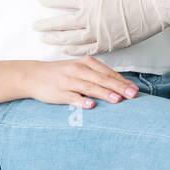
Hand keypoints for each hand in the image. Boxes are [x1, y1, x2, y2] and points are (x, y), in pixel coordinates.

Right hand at [20, 58, 140, 107]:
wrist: (34, 75)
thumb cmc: (61, 74)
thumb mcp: (80, 69)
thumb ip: (97, 75)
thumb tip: (121, 85)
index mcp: (86, 63)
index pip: (108, 73)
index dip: (122, 81)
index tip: (135, 90)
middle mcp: (78, 70)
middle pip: (102, 79)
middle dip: (119, 87)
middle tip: (133, 95)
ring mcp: (68, 81)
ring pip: (89, 87)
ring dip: (104, 93)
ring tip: (117, 100)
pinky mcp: (59, 93)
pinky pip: (72, 97)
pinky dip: (82, 101)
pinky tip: (91, 106)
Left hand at [33, 0, 169, 54]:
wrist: (157, 7)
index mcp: (92, 1)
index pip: (66, 1)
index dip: (53, 2)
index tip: (41, 2)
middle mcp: (92, 19)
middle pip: (64, 24)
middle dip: (48, 25)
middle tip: (34, 27)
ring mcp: (100, 34)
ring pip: (73, 39)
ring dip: (57, 40)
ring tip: (45, 40)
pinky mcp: (110, 44)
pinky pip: (88, 50)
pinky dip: (76, 51)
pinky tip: (66, 50)